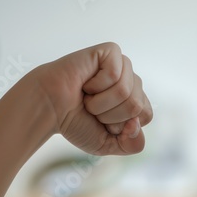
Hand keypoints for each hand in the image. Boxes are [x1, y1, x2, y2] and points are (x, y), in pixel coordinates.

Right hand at [31, 42, 151, 155]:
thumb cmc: (76, 122)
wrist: (49, 109)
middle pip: (137, 105)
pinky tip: (85, 82)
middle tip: (91, 108)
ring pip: (126, 92)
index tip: (102, 121)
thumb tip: (136, 124)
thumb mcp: (109, 145)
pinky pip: (115, 75)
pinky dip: (96, 85)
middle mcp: (132, 81)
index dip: (122, 125)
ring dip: (100, 102)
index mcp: (136, 100)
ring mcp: (122, 65)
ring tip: (87, 96)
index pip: (146, 115)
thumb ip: (133, 145)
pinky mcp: (110, 52)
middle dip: (110, 115)